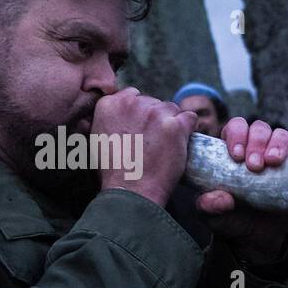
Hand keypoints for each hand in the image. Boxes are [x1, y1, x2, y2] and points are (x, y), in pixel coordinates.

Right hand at [92, 88, 197, 207]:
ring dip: (171, 123)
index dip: (139, 113)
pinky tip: (180, 144)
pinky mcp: (175, 125)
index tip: (140, 129)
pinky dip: (188, 129)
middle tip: (152, 142)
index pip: (132, 95)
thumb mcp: (97, 140)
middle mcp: (131, 103)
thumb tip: (118, 117)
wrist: (131, 192)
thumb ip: (107, 120)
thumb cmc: (113, 173)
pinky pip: (190, 117)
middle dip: (155, 118)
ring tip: (164, 146)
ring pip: (172, 108)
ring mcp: (155, 112)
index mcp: (109, 104)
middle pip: (153, 101)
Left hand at [196, 118, 287, 263]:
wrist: (253, 238)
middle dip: (257, 142)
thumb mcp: (212, 215)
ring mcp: (278, 156)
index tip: (237, 155)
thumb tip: (221, 199)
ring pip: (281, 135)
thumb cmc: (228, 219)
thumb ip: (208, 206)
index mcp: (231, 151)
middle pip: (259, 128)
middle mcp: (255, 148)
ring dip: (278, 144)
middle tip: (255, 166)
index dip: (236, 135)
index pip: (235, 128)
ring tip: (274, 162)